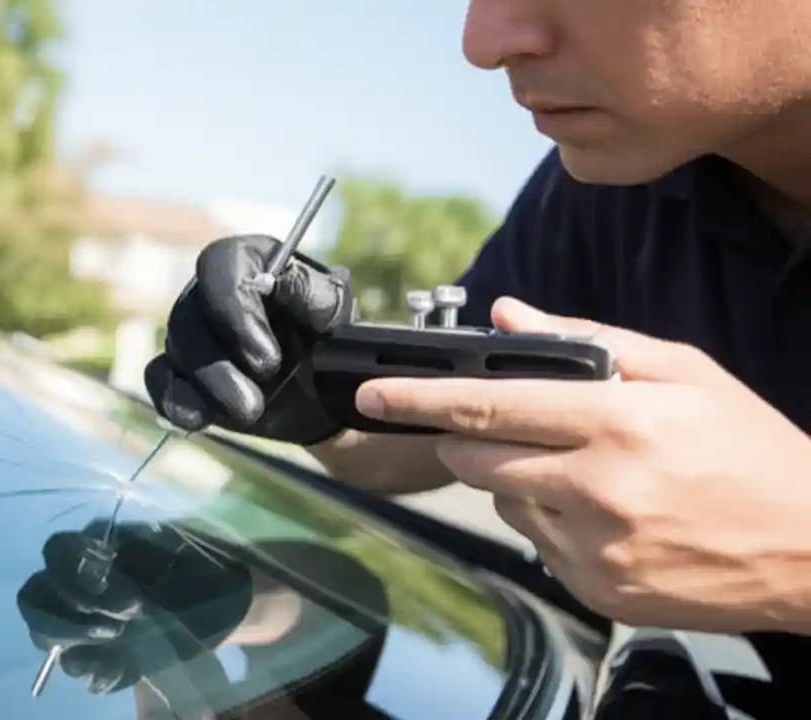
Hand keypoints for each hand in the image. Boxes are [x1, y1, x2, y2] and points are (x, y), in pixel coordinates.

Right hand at [17, 520, 252, 694]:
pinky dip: (102, 674)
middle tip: (115, 626)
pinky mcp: (103, 658)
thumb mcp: (167, 544)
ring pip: (49, 641)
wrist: (223, 597)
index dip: (73, 573)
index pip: (54, 553)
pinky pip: (84, 673)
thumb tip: (102, 565)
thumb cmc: (195, 562)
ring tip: (124, 640)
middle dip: (67, 619)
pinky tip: (129, 666)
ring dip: (82, 646)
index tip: (119, 588)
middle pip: (34, 602)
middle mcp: (76, 585)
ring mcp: (85, 625)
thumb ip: (130, 550)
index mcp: (91, 549)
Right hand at [144, 235, 355, 445]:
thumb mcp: (337, 317)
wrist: (319, 391)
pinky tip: (198, 419)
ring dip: (210, 386)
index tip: (266, 357)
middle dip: (219, 363)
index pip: (219, 265)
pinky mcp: (179, 371)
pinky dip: (175, 401)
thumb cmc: (327, 340)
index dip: (233, 308)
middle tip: (255, 400)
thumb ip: (318, 296)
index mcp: (248, 262)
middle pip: (190, 315)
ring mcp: (191, 331)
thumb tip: (285, 284)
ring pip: (178, 351)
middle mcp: (209, 291)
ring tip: (249, 412)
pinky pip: (159, 380)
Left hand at [354, 296, 810, 633]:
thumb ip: (588, 339)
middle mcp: (597, 488)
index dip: (419, 399)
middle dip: (464, 440)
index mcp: (617, 422)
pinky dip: (548, 523)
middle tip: (492, 426)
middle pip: (475, 462)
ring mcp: (594, 548)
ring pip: (502, 504)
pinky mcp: (595, 590)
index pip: (488, 406)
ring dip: (515, 481)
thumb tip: (509, 314)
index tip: (374, 393)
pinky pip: (536, 546)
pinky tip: (604, 512)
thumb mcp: (684, 372)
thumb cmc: (750, 449)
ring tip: (583, 470)